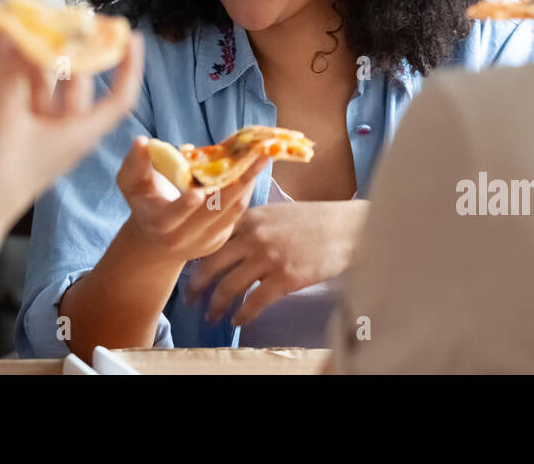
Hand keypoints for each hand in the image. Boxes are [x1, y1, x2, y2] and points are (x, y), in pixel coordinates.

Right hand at [0, 32, 143, 229]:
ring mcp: (44, 132)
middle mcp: (68, 131)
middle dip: (73, 51)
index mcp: (80, 134)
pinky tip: (4, 48)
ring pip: (50, 86)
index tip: (130, 36)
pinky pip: (26, 95)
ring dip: (39, 59)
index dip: (129, 66)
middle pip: (80, 83)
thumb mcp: (7, 121)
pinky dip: (18, 73)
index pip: (119, 97)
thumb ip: (10, 77)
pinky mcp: (21, 132)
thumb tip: (10, 37)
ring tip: (30, 24)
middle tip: (66, 18)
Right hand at [116, 137, 267, 265]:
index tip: (198, 191)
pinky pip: (237, 212)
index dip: (186, 205)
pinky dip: (246, 190)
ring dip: (248, 184)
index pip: (174, 215)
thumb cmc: (144, 202)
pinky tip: (254, 170)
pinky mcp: (220, 238)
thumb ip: (135, 163)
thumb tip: (141, 141)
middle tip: (256, 157)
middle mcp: (184, 237)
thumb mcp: (131, 184)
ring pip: (232, 212)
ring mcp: (205, 241)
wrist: (157, 241)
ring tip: (261, 159)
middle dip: (237, 184)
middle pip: (214, 211)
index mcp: (160, 223)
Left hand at [186, 200, 367, 325]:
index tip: (189, 272)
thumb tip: (230, 245)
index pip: (212, 239)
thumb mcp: (276, 213)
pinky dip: (242, 315)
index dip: (197, 259)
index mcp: (249, 217)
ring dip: (216, 306)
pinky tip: (237, 321)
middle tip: (189, 299)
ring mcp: (268, 258)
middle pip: (212, 265)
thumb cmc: (313, 221)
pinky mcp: (284, 278)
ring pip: (229, 287)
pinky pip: (254, 302)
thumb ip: (252, 225)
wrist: (345, 229)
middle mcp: (253, 236)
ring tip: (211, 317)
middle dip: (196, 286)